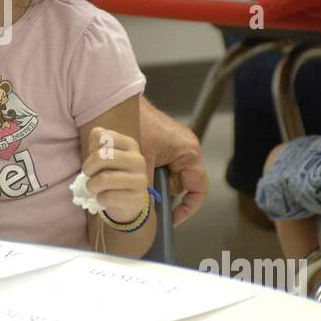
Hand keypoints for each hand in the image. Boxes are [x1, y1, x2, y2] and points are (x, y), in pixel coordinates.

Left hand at [82, 127, 149, 223]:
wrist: (127, 201)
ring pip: (104, 179)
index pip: (102, 136)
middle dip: (88, 168)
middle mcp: (138, 159)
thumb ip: (97, 143)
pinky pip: (109, 197)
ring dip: (92, 186)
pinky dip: (100, 199)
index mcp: (129, 144)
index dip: (92, 148)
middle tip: (89, 175)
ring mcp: (140, 180)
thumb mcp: (104, 154)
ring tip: (94, 188)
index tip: (94, 158)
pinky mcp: (138, 199)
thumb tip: (95, 138)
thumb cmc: (111, 173)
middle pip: (101, 157)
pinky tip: (104, 198)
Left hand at [138, 98, 207, 225]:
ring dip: (155, 184)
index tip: (172, 219)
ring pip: (170, 177)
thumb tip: (147, 211)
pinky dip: (150, 173)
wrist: (121, 102)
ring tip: (138, 188)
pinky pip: (162, 167)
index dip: (188, 208)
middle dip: (165, 195)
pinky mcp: (164, 145)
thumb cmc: (136, 124)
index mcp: (188, 152)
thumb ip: (147, 185)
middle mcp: (186, 150)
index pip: (198, 189)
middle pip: (182, 185)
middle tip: (148, 202)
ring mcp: (176, 147)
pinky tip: (135, 176)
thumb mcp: (141, 161)